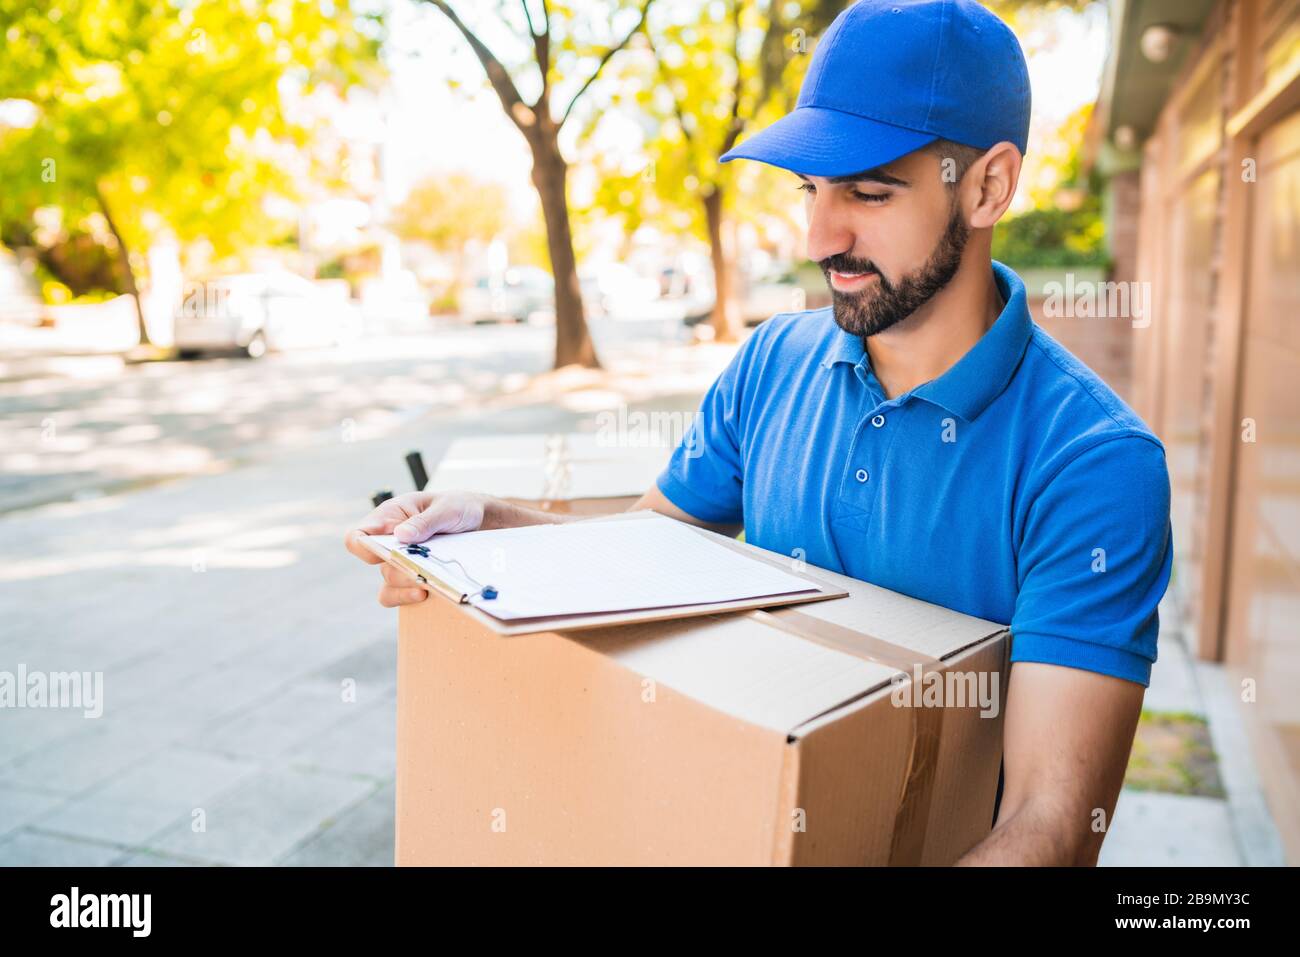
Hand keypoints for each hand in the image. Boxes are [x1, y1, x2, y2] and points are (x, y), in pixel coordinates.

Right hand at [344, 490, 492, 607]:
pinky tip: (425, 594)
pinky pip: (397, 595)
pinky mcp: (412, 577)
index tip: (382, 554)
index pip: (359, 535)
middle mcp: (389, 540)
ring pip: (388, 582)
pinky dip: (406, 597)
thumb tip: (401, 535)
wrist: (480, 522)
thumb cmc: (458, 507)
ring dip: (405, 585)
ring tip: (426, 586)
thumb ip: (425, 521)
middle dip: (397, 569)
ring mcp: (399, 561)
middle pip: (376, 564)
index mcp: (390, 517)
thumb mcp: (447, 508)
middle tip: (419, 571)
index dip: (363, 548)